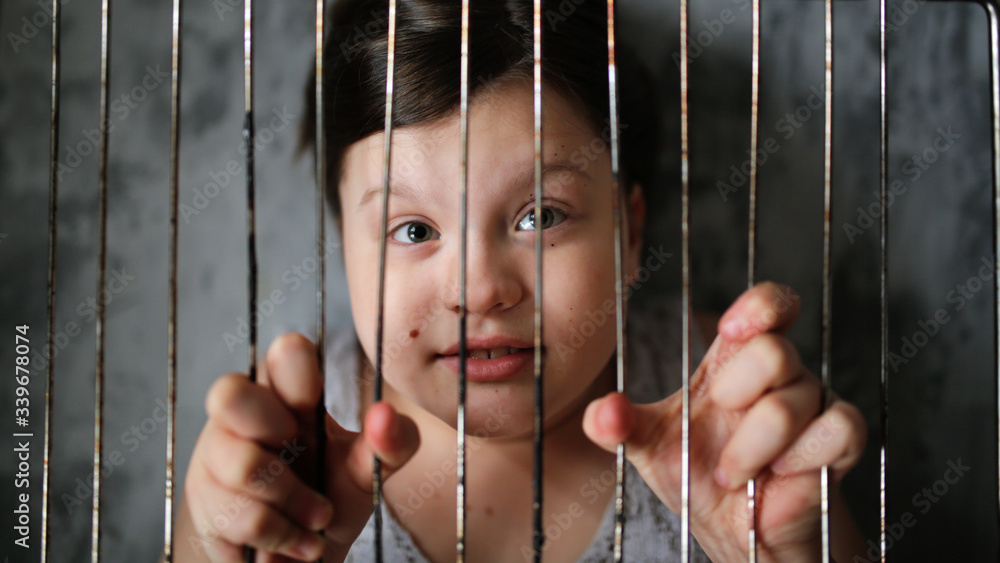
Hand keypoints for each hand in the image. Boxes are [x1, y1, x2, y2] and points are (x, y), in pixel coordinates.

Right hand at [184, 333, 419, 561]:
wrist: (297, 557)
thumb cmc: (330, 495)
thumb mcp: (368, 471)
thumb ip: (392, 443)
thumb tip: (385, 414)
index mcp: (284, 393)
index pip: (284, 353)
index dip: (299, 376)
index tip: (312, 408)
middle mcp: (240, 417)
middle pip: (229, 393)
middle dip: (274, 429)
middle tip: (299, 451)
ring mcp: (214, 459)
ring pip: (244, 465)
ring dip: (295, 502)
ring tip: (319, 520)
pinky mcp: (204, 506)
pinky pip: (241, 515)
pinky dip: (282, 535)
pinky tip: (300, 544)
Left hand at [583, 282, 866, 560]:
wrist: (734, 529)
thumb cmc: (698, 474)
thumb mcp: (649, 447)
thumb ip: (619, 426)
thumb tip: (601, 412)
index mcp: (736, 359)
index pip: (770, 306)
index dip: (761, 305)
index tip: (730, 328)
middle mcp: (782, 373)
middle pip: (774, 351)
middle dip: (737, 393)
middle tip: (719, 422)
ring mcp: (814, 404)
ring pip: (794, 402)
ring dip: (752, 448)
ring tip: (734, 474)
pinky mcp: (839, 441)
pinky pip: (841, 427)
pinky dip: (801, 456)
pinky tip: (779, 474)